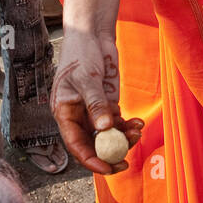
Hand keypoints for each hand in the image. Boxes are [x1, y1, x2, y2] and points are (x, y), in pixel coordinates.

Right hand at [50, 27, 142, 173]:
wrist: (91, 35)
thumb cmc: (80, 54)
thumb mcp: (87, 78)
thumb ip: (96, 104)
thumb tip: (105, 128)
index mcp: (64, 114)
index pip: (76, 145)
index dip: (92, 160)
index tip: (109, 167)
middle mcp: (78, 117)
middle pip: (93, 145)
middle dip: (110, 154)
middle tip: (126, 162)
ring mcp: (94, 112)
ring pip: (108, 136)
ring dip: (123, 138)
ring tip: (137, 131)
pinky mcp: (107, 105)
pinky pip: (118, 123)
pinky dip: (128, 126)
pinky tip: (138, 122)